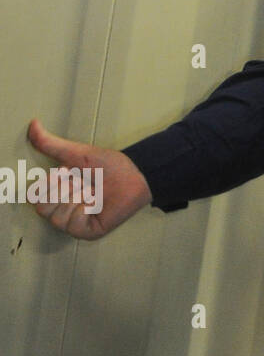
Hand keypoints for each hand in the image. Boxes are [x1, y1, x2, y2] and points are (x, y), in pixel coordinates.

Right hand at [26, 119, 152, 239]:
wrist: (137, 176)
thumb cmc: (110, 166)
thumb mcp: (77, 153)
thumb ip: (52, 144)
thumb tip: (33, 124)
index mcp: (58, 191)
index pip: (35, 194)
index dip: (51, 182)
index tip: (68, 173)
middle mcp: (63, 209)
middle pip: (42, 206)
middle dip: (64, 189)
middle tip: (84, 182)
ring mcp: (73, 222)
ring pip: (54, 215)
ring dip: (75, 197)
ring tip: (92, 192)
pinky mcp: (86, 232)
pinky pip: (70, 224)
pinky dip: (82, 209)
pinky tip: (95, 203)